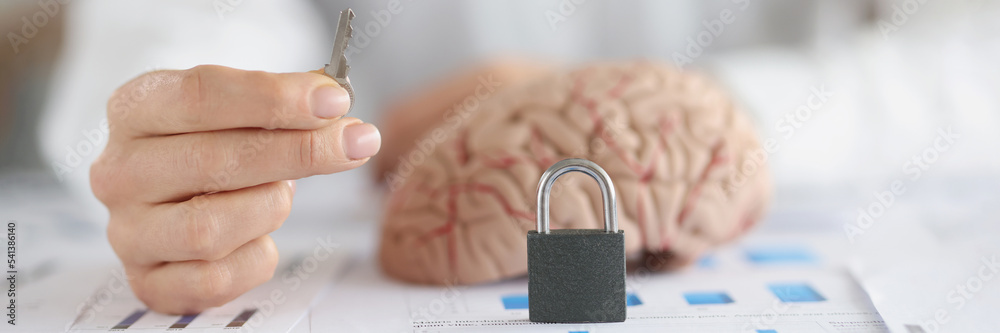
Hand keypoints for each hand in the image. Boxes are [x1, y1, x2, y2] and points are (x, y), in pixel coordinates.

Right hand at [91, 65, 380, 313]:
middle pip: (213, 162)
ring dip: (269, 207)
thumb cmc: (215, 141)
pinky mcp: (150, 281)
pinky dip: (257, 256)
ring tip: (283, 192)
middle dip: (297, 151)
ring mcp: (128, 232)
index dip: (274, 98)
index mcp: (134, 110)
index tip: (333, 100)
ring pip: (209, 228)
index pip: (201, 96)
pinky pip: (216, 279)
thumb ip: (282, 102)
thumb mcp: (241, 106)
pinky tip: (264, 236)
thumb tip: (331, 102)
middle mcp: (120, 172)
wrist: (177, 193)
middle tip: (353, 142)